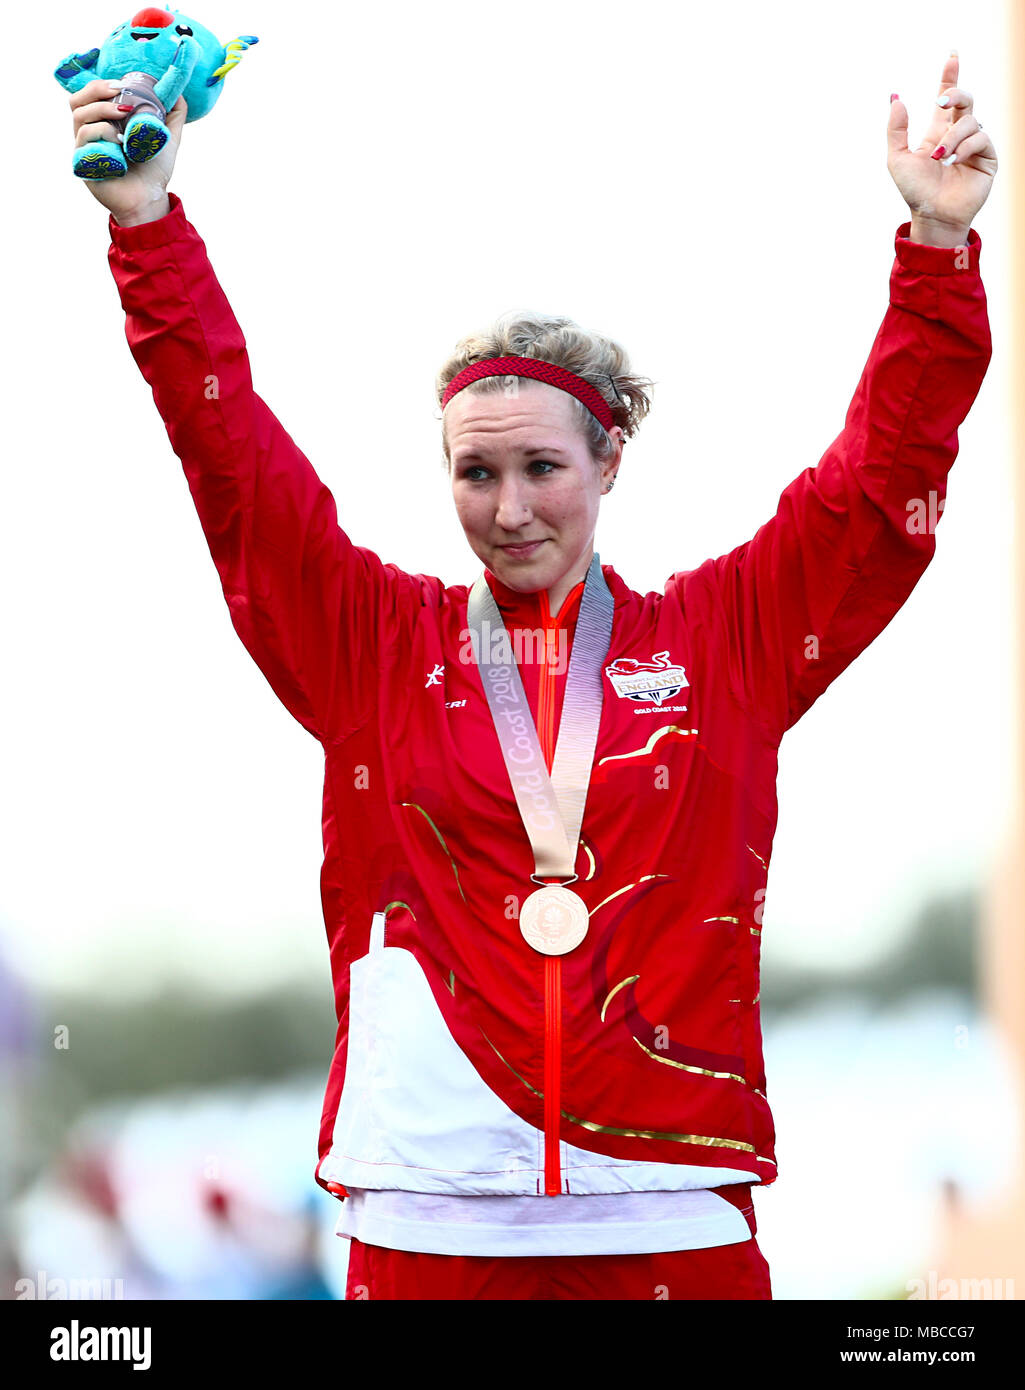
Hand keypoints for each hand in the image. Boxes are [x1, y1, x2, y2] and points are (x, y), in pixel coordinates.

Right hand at [68, 78, 186, 223]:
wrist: (150, 200)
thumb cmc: (154, 171)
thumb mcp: (166, 138)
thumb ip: (173, 115)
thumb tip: (178, 91)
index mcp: (103, 123)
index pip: (88, 95)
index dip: (100, 84)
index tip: (122, 83)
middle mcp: (90, 133)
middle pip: (77, 100)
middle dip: (96, 90)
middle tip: (119, 91)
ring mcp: (85, 148)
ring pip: (79, 116)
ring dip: (101, 109)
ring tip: (123, 114)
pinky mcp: (84, 163)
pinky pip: (84, 137)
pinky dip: (102, 132)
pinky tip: (119, 140)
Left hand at [886, 54, 996, 239]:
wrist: (932, 216)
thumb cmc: (915, 191)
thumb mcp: (898, 159)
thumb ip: (896, 129)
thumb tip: (896, 98)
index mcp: (938, 132)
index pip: (947, 99)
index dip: (949, 77)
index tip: (952, 56)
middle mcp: (957, 136)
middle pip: (965, 101)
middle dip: (955, 94)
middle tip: (941, 102)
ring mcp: (974, 146)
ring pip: (969, 122)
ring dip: (952, 138)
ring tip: (940, 158)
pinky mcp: (987, 157)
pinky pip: (980, 139)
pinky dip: (964, 148)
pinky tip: (953, 162)